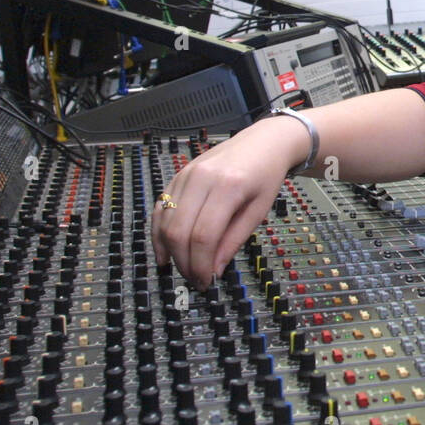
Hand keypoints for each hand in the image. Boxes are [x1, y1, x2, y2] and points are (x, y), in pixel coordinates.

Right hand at [150, 117, 307, 289]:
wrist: (262, 142)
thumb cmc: (266, 175)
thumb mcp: (259, 210)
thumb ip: (234, 240)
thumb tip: (214, 270)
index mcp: (228, 187)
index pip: (203, 236)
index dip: (201, 265)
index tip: (206, 282)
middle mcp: (201, 178)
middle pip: (179, 231)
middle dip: (184, 262)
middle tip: (195, 279)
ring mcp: (185, 175)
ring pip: (165, 222)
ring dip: (170, 251)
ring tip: (184, 268)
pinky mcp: (178, 175)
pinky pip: (160, 208)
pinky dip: (158, 233)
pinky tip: (165, 252)